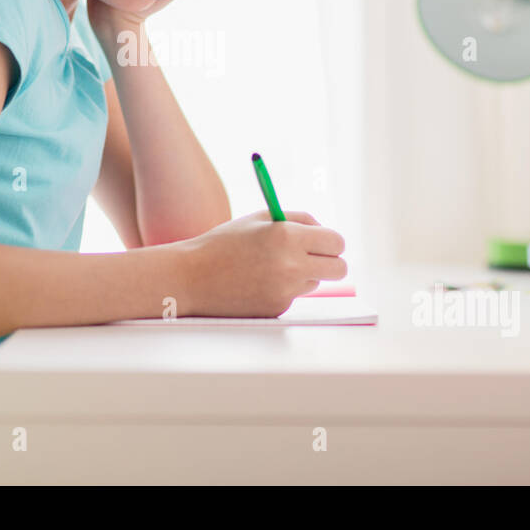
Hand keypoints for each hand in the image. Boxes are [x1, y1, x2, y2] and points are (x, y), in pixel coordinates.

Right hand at [177, 209, 346, 317]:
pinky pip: (293, 296)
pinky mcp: (277, 309)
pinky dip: (282, 290)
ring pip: (315, 283)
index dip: (332, 242)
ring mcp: (284, 291)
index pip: (336, 242)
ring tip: (270, 268)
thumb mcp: (259, 220)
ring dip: (303, 275)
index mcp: (287, 236)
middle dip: (331, 262)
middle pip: (338, 268)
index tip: (325, 243)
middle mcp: (291, 265)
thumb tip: (325, 230)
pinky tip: (256, 283)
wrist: (191, 277)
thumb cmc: (224, 243)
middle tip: (315, 257)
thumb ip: (297, 220)